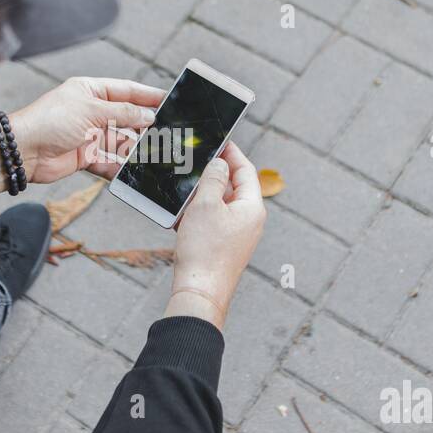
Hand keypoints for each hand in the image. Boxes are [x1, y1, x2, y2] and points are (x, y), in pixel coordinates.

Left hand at [4, 76, 163, 185]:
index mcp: (90, 91)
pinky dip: (121, 167)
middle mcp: (91, 112)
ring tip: (155, 153)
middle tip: (168, 132)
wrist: (23, 151)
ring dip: (135, 148)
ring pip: (121, 141)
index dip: (147, 96)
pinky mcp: (85, 156)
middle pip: (126, 118)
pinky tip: (134, 170)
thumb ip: (122, 112)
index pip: (126, 91)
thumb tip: (148, 114)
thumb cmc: (49, 121)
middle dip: (145, 126)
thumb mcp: (90, 110)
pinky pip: (109, 161)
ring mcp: (89, 135)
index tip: (169, 99)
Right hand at [165, 142, 265, 329]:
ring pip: (220, 205)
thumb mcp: (206, 204)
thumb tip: (220, 164)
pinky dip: (198, 215)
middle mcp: (249, 221)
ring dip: (202, 196)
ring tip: (184, 190)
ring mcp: (238, 236)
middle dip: (213, 174)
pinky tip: (180, 216)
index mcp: (252, 207)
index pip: (246, 170)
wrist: (199, 292)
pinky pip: (212, 222)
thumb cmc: (205, 250)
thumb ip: (213, 178)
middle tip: (196, 162)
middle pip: (233, 187)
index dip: (232, 153)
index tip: (219, 140)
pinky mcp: (224, 247)